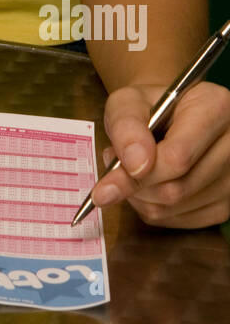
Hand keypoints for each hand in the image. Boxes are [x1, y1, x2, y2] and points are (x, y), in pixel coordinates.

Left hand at [92, 80, 229, 227]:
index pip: (178, 157)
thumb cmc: (148, 106)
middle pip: (177, 188)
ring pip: (176, 208)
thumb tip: (135, 164)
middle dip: (134, 185)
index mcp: (215, 107)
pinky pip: (179, 221)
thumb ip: (126, 127)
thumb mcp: (128, 102)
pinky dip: (152, 208)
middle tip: (112, 164)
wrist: (168, 117)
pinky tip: (146, 185)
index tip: (105, 184)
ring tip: (129, 169)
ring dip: (139, 197)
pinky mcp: (225, 205)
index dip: (139, 175)